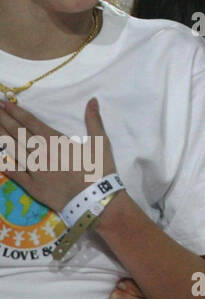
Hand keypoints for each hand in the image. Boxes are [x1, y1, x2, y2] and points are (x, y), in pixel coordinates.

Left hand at [0, 97, 116, 213]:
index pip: (31, 122)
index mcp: (55, 141)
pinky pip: (15, 174)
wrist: (93, 198)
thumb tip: (92, 100)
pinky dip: (6, 166)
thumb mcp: (101, 141)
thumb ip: (93, 120)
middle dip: (4, 120)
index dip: (16, 112)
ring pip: (13, 151)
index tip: (4, 103)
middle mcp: (41, 153)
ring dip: (1, 138)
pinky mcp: (32, 186)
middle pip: (18, 134)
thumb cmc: (98, 169)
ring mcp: (34, 170)